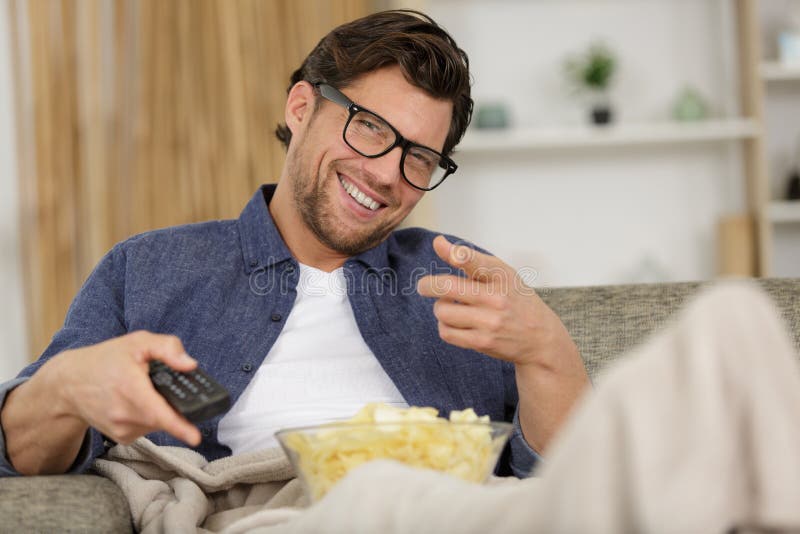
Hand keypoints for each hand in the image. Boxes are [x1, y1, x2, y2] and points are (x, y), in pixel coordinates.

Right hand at [46, 331, 201, 445]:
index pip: (158, 413)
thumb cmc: (105, 360)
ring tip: (144, 390)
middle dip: (173, 402)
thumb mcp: (138, 342)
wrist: (69, 383)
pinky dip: (150, 416)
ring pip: (158, 422)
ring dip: (161, 408)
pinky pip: (148, 427)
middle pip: (165, 415)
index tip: (195, 437)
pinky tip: (138, 402)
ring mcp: (123, 429)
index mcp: (131, 389)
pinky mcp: (122, 437)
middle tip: (160, 384)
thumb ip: (168, 348)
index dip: (179, 426)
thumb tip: (190, 365)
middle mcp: (125, 414)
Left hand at [416, 236, 575, 370]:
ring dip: (440, 308)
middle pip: (446, 287)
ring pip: (442, 311)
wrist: (539, 337)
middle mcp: (495, 298)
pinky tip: (455, 322)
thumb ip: (468, 258)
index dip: (459, 255)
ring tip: (450, 306)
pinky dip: (445, 326)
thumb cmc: (516, 299)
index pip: (477, 262)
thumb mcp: (500, 273)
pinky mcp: (482, 342)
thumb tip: (438, 243)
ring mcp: (489, 321)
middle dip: (427, 285)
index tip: (444, 248)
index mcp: (500, 275)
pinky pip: (446, 332)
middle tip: (424, 286)